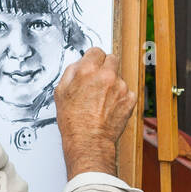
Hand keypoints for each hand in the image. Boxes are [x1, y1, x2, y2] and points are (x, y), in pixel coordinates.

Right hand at [55, 48, 136, 178]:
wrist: (89, 140)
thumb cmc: (73, 121)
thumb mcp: (61, 92)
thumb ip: (71, 73)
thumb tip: (79, 65)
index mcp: (87, 70)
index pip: (96, 51)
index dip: (93, 58)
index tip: (93, 64)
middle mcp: (105, 75)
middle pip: (112, 58)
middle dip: (106, 67)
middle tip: (99, 80)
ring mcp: (120, 86)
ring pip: (119, 77)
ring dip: (113, 84)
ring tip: (101, 100)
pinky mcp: (129, 98)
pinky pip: (127, 91)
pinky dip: (120, 97)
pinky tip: (109, 107)